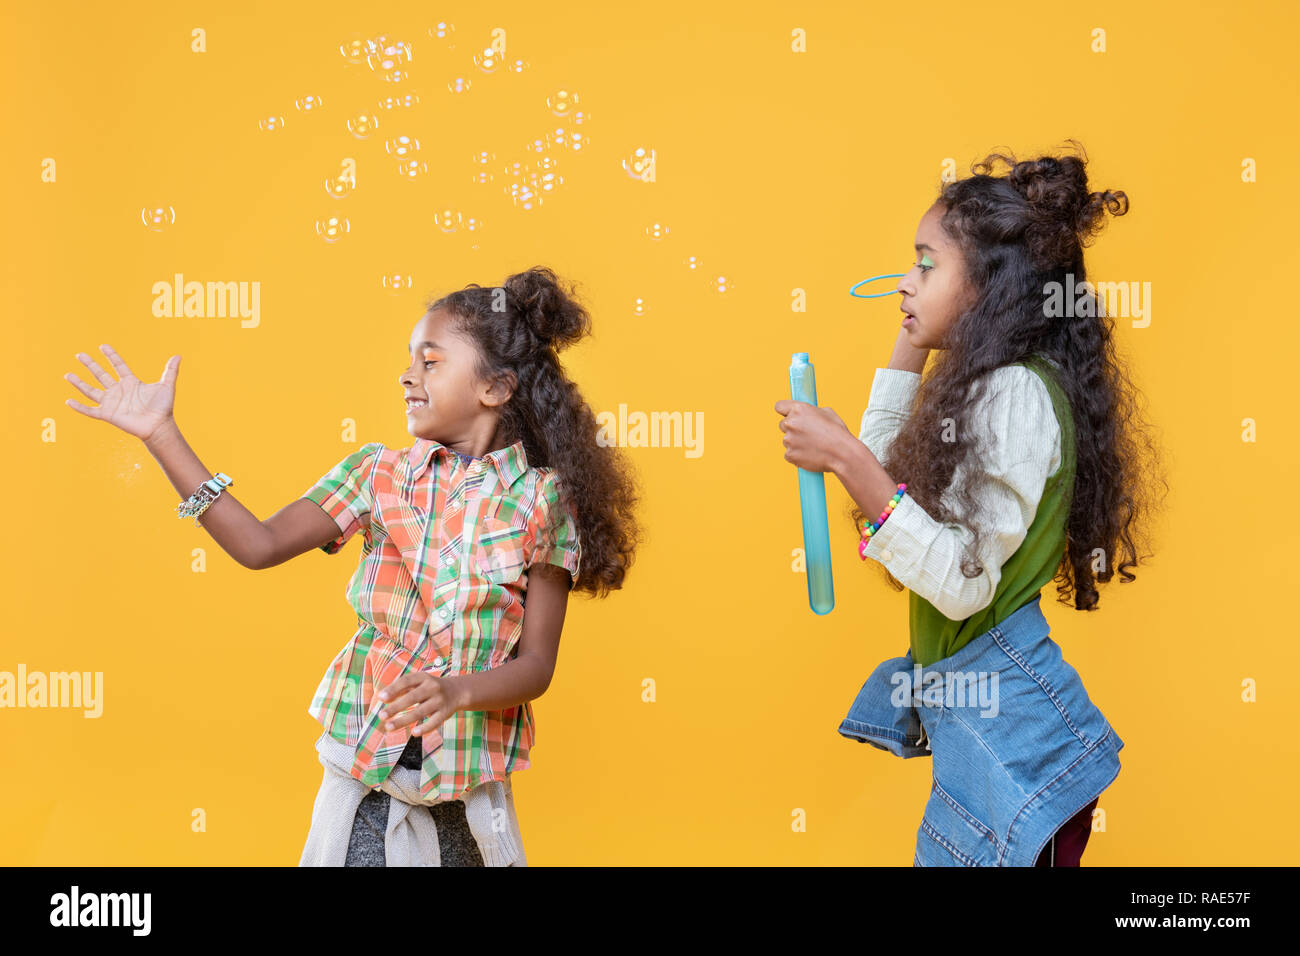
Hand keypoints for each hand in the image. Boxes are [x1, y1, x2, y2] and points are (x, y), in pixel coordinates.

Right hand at [64, 344, 180, 442]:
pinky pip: (90, 410)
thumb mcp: (166, 386)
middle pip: (100, 375)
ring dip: (79, 383)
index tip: (103, 346)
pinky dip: (79, 407)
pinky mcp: (108, 414)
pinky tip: (68, 401)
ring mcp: (112, 402)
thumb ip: (170, 371)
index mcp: (131, 382)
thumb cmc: (163, 407)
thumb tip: (178, 355)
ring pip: (91, 391)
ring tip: (67, 374)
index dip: (111, 356)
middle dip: (90, 365)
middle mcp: (119, 391)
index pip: (118, 365)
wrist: (159, 426)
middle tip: (79, 355)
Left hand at [377, 671, 463, 735]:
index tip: (380, 698)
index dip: (393, 689)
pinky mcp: (445, 712)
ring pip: (420, 711)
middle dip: (396, 707)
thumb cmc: (429, 687)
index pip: (406, 681)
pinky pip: (435, 722)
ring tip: (389, 727)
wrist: (458, 690)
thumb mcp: (418, 682)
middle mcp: (432, 687)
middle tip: (381, 716)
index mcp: (423, 677)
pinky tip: (414, 733)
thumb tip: (382, 698)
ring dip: (403, 720)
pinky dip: (425, 728)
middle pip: (412, 697)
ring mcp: (440, 700)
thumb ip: (401, 688)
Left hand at [774, 399, 853, 473]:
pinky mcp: (789, 454)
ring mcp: (788, 440)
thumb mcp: (827, 413)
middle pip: (782, 424)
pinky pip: (789, 453)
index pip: (779, 406)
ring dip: (796, 442)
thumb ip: (811, 412)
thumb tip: (806, 414)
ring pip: (787, 440)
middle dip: (792, 428)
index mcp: (799, 409)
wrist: (842, 453)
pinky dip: (797, 454)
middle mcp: (791, 423)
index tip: (787, 415)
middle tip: (807, 434)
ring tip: (813, 445)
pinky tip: (810, 454)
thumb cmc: (837, 433)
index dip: (784, 411)